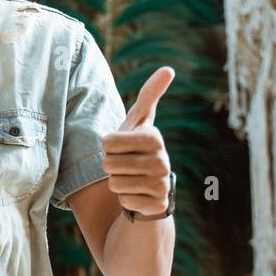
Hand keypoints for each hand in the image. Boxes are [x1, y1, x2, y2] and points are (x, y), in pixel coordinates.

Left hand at [101, 67, 174, 218]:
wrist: (146, 186)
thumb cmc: (136, 149)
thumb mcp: (138, 122)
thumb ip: (149, 95)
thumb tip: (169, 68)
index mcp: (155, 138)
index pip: (108, 142)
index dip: (107, 145)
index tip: (119, 146)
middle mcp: (163, 162)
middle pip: (109, 164)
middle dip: (110, 165)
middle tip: (124, 165)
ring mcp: (162, 186)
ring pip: (115, 183)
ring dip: (116, 182)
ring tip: (130, 179)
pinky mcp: (159, 206)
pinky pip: (125, 201)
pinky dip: (125, 199)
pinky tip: (136, 195)